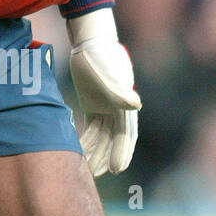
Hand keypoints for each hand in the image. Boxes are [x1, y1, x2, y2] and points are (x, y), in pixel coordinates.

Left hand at [67, 9, 140, 177]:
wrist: (90, 41)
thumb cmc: (100, 56)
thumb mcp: (107, 73)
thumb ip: (119, 91)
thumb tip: (136, 105)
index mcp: (124, 104)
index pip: (125, 134)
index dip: (121, 152)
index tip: (116, 169)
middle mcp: (118, 108)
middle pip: (113, 138)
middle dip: (106, 157)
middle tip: (97, 175)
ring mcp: (106, 107)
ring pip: (102, 135)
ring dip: (96, 151)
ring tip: (88, 170)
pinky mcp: (94, 104)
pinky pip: (92, 127)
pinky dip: (87, 139)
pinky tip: (79, 151)